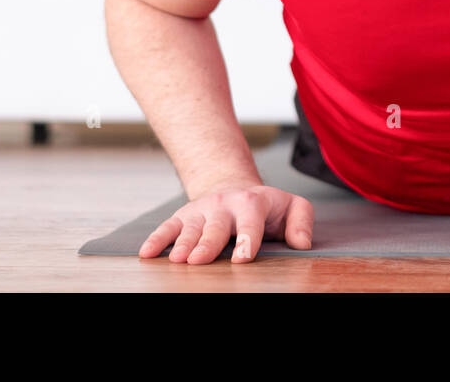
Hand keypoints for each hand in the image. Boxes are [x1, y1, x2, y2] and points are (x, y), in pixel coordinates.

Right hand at [138, 184, 314, 263]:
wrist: (235, 189)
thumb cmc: (267, 207)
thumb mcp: (292, 207)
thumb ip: (301, 222)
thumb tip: (302, 243)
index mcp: (253, 202)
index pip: (251, 221)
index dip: (247, 238)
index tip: (243, 257)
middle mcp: (225, 204)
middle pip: (215, 226)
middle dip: (208, 243)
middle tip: (200, 260)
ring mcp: (202, 210)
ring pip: (191, 227)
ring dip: (183, 243)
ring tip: (177, 259)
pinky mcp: (184, 216)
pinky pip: (168, 227)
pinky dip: (157, 239)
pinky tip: (147, 253)